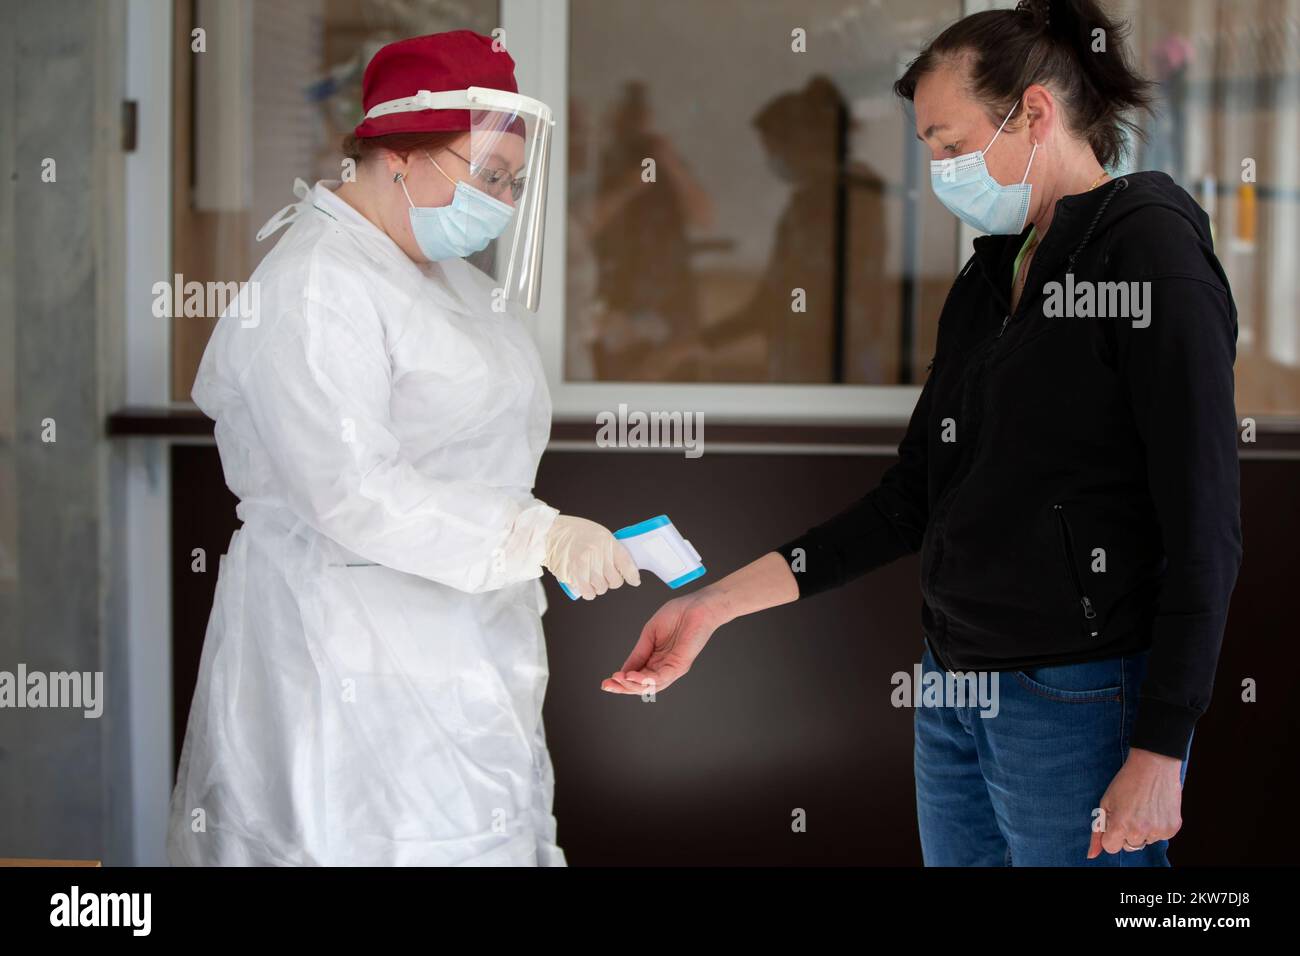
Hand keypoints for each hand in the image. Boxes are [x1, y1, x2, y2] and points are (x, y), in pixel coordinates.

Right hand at [543, 515, 639, 599]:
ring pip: (602, 588)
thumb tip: (623, 567)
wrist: (551, 533)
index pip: (627, 563)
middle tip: (604, 575)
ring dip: (599, 586)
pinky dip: (589, 592)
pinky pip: (589, 593)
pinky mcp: (575, 575)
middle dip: (612, 581)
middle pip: (615, 580)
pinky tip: (586, 585)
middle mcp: (598, 553)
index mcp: (607, 541)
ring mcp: (586, 565)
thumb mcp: (599, 534)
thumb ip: (611, 549)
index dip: (632, 576)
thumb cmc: (575, 532)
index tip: (634, 580)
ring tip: (592, 577)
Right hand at [602, 592, 726, 695]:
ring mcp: (672, 668)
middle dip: (623, 688)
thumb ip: (638, 653)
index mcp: (656, 659)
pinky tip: (632, 676)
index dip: (621, 681)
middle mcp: (664, 667)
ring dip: (632, 685)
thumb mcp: (649, 634)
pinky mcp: (680, 665)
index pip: (637, 676)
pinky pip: (661, 677)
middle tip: (607, 686)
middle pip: (642, 685)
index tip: (605, 682)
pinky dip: (645, 679)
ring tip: (617, 680)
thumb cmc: (678, 615)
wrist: (697, 606)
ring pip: (651, 686)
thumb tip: (623, 671)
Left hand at [1087, 747, 1184, 858]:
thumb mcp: (1106, 803)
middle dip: (1126, 833)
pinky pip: (1160, 836)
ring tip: (1143, 808)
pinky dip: (1157, 826)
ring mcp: (1158, 831)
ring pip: (1145, 841)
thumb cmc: (1126, 782)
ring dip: (1143, 830)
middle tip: (1130, 811)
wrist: (1154, 765)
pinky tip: (1154, 809)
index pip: (1111, 847)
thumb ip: (1098, 831)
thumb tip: (1091, 855)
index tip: (1115, 821)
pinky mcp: (1173, 828)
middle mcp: (1140, 832)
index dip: (1111, 834)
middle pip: (1129, 846)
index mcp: (1120, 826)